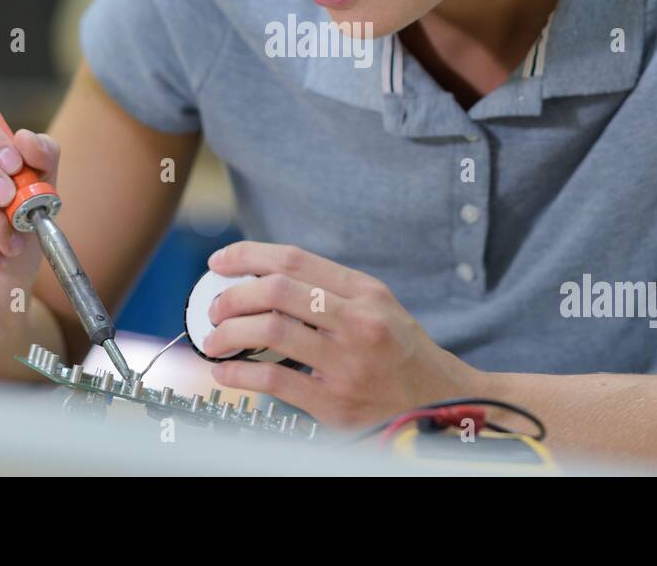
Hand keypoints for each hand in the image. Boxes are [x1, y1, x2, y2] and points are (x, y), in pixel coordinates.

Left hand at [201, 241, 484, 428]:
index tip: (220, 261)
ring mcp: (347, 362)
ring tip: (215, 340)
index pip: (295, 260)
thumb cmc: (401, 352)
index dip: (249, 256)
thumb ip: (330, 291)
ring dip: (230, 332)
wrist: (442, 400)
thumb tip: (263, 279)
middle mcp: (358, 321)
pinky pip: (275, 381)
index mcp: (365, 292)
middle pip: (278, 290)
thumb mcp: (377, 307)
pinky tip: (225, 373)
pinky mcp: (336, 401)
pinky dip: (240, 374)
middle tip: (214, 307)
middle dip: (233, 295)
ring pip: (271, 330)